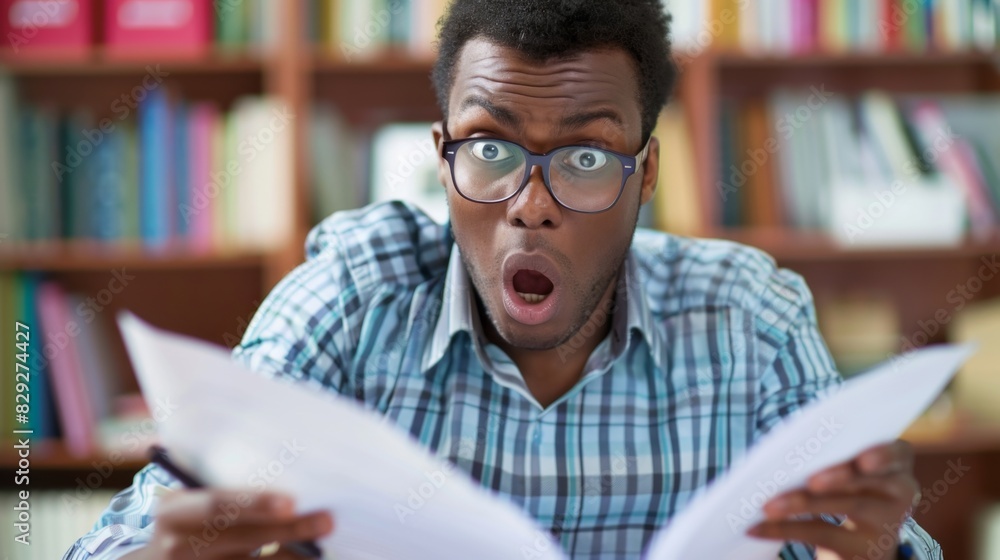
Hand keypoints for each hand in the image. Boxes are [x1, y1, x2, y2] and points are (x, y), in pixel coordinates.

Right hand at [123, 490, 333, 559]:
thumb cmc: (184, 520)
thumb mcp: (186, 500)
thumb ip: (217, 483)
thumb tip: (282, 463)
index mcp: (175, 511)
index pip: (218, 504)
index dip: (254, 504)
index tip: (290, 503)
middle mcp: (181, 545)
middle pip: (244, 539)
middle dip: (289, 530)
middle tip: (327, 521)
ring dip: (291, 556)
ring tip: (322, 547)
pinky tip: (304, 559)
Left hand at [749, 440, 918, 559]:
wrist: (865, 540)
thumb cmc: (849, 487)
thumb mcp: (851, 472)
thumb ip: (834, 458)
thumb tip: (784, 451)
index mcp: (896, 463)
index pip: (896, 454)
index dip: (883, 456)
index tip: (863, 460)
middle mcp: (900, 491)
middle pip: (866, 481)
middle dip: (837, 478)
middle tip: (811, 481)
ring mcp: (885, 522)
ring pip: (844, 507)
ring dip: (802, 504)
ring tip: (768, 506)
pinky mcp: (865, 548)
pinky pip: (823, 534)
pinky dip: (785, 528)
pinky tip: (757, 528)